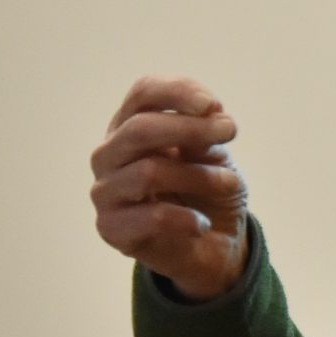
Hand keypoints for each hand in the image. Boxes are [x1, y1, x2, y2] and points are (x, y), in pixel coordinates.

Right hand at [91, 76, 249, 299]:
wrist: (213, 245)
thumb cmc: (208, 191)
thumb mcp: (214, 157)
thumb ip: (204, 135)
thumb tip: (210, 112)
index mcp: (132, 127)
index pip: (143, 94)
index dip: (177, 91)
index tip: (214, 105)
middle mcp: (110, 154)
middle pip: (139, 129)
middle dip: (191, 128)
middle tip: (230, 132)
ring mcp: (105, 191)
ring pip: (149, 172)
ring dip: (200, 176)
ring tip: (230, 184)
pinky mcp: (111, 229)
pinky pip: (152, 217)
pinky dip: (188, 219)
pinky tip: (203, 224)